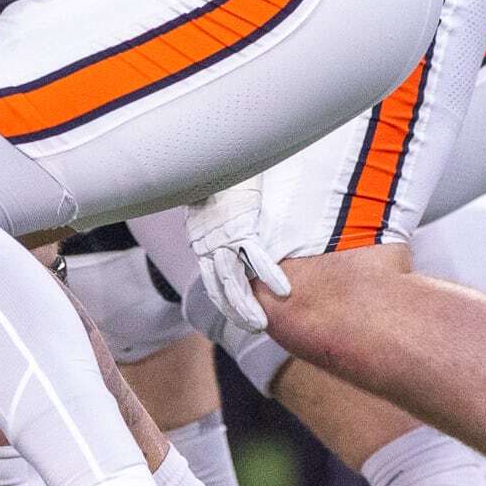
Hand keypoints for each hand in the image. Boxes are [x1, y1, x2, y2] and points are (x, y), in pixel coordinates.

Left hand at [186, 178, 288, 333]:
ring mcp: (225, 239)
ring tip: (261, 324)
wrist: (205, 159)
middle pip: (222, 288)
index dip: (225, 300)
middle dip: (237, 312)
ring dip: (248, 306)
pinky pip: (256, 258)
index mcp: (203, 243)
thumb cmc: (212, 181)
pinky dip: (269, 275)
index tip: (237, 315)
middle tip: (254, 327)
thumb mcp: (208, 207)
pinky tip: (283, 291)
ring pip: (235, 282)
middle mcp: (209, 246)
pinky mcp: (241, 228)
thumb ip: (218, 222)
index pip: (213, 280)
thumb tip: (228, 229)